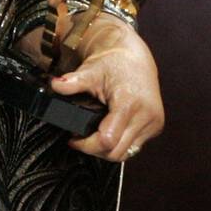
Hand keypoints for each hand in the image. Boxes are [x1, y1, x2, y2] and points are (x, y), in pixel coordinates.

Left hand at [50, 15, 164, 161]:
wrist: (134, 58)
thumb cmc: (113, 63)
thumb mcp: (90, 71)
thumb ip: (73, 82)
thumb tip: (55, 85)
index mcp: (129, 104)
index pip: (107, 140)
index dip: (87, 145)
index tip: (73, 139)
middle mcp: (146, 116)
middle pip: (116, 152)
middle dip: (95, 150)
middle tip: (79, 140)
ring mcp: (153, 123)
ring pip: (127, 153)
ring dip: (108, 150)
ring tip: (92, 138)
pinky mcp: (156, 126)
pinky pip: (135, 146)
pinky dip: (120, 144)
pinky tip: (107, 134)